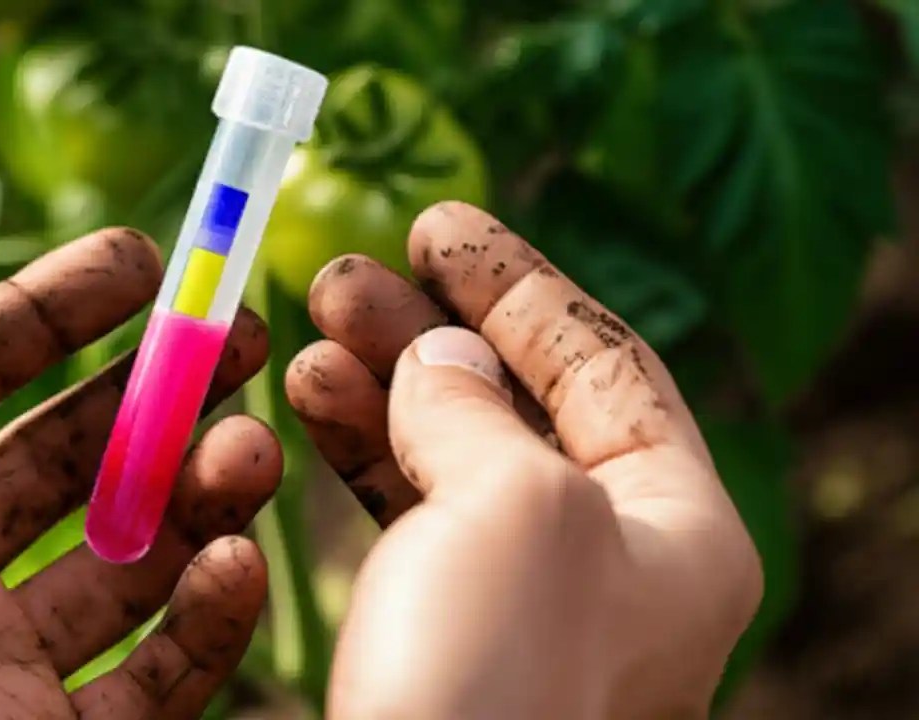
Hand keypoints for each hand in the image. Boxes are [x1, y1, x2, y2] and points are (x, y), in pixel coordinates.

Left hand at [0, 184, 280, 718]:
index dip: (59, 310)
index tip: (151, 264)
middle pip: (64, 460)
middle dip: (154, 395)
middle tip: (240, 339)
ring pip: (123, 562)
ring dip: (198, 497)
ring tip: (253, 449)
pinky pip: (152, 678)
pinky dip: (207, 619)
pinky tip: (239, 563)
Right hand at [287, 202, 762, 718]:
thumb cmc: (501, 676)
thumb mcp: (513, 504)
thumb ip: (473, 406)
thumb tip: (442, 355)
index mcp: (675, 525)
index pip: (601, 364)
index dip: (518, 284)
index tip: (438, 228)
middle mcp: (608, 557)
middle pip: (517, 400)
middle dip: (429, 329)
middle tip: (344, 274)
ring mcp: (522, 596)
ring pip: (452, 453)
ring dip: (381, 384)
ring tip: (310, 329)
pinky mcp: (446, 630)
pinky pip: (410, 514)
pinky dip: (361, 453)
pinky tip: (311, 403)